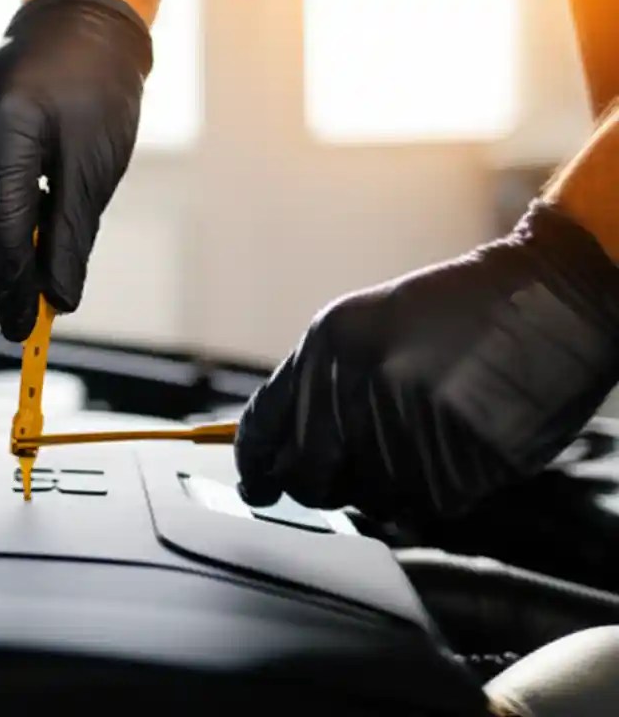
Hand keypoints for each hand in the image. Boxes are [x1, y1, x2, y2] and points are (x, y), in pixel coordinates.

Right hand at [0, 0, 152, 340]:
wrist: (72, 32)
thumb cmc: (95, 94)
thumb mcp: (96, 166)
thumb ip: (71, 236)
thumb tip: (57, 301)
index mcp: (10, 124)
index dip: (12, 286)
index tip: (23, 328)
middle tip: (41, 254)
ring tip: (35, 196)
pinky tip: (8, 178)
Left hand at [235, 202, 618, 519]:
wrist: (549, 298)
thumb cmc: (457, 312)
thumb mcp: (366, 326)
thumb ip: (317, 386)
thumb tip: (274, 458)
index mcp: (327, 349)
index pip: (262, 429)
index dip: (254, 468)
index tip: (256, 486)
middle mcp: (358, 388)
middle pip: (309, 479)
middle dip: (322, 485)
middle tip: (346, 474)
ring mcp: (408, 428)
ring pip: (369, 500)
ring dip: (388, 487)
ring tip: (422, 438)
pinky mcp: (458, 462)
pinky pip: (424, 507)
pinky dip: (437, 490)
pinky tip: (456, 447)